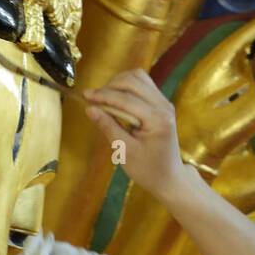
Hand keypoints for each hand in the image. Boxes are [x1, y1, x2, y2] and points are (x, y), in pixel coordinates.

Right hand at [83, 70, 186, 202]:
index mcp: (157, 119)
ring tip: (103, 97)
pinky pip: (142, 84)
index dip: (103, 95)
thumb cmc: (148, 170)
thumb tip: (90, 109)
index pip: (126, 99)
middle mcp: (164, 105)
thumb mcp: (126, 152)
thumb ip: (109, 127)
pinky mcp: (161, 102)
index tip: (85, 96)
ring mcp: (164, 102)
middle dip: (110, 86)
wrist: (169, 177)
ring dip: (118, 83)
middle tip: (92, 97)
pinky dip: (126, 86)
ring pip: (138, 77)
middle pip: (133, 81)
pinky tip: (115, 97)